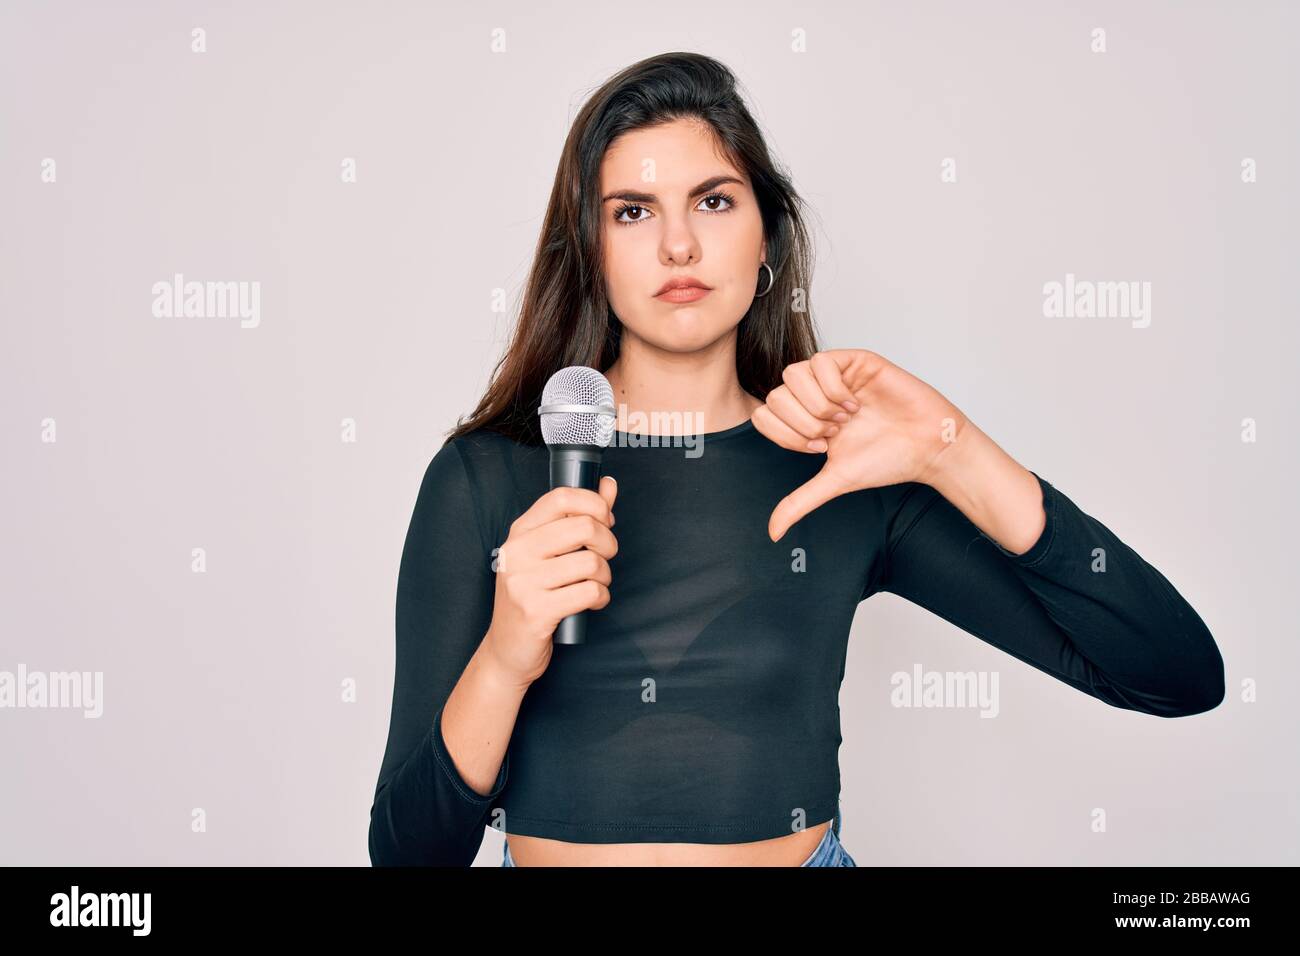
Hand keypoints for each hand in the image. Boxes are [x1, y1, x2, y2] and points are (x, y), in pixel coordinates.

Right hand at [483, 476, 617, 686]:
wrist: (506, 650)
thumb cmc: (532, 597)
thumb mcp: (548, 554)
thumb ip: (578, 516)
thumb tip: (607, 484)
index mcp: (520, 532)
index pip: (562, 497)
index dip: (594, 504)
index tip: (605, 520)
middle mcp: (518, 552)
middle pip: (584, 527)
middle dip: (608, 543)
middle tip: (604, 557)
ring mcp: (524, 582)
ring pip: (592, 562)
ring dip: (605, 576)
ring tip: (595, 584)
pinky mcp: (536, 611)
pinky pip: (590, 592)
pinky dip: (600, 598)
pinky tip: (592, 602)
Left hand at [751, 349, 970, 541]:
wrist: (928, 447)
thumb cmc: (887, 460)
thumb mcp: (834, 482)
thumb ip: (799, 502)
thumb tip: (773, 533)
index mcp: (805, 417)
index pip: (765, 416)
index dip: (786, 435)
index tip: (819, 447)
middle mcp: (816, 394)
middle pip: (776, 396)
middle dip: (804, 423)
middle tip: (835, 433)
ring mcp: (834, 376)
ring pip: (792, 374)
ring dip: (817, 404)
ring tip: (845, 418)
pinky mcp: (855, 361)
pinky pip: (821, 360)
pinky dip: (833, 388)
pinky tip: (854, 404)